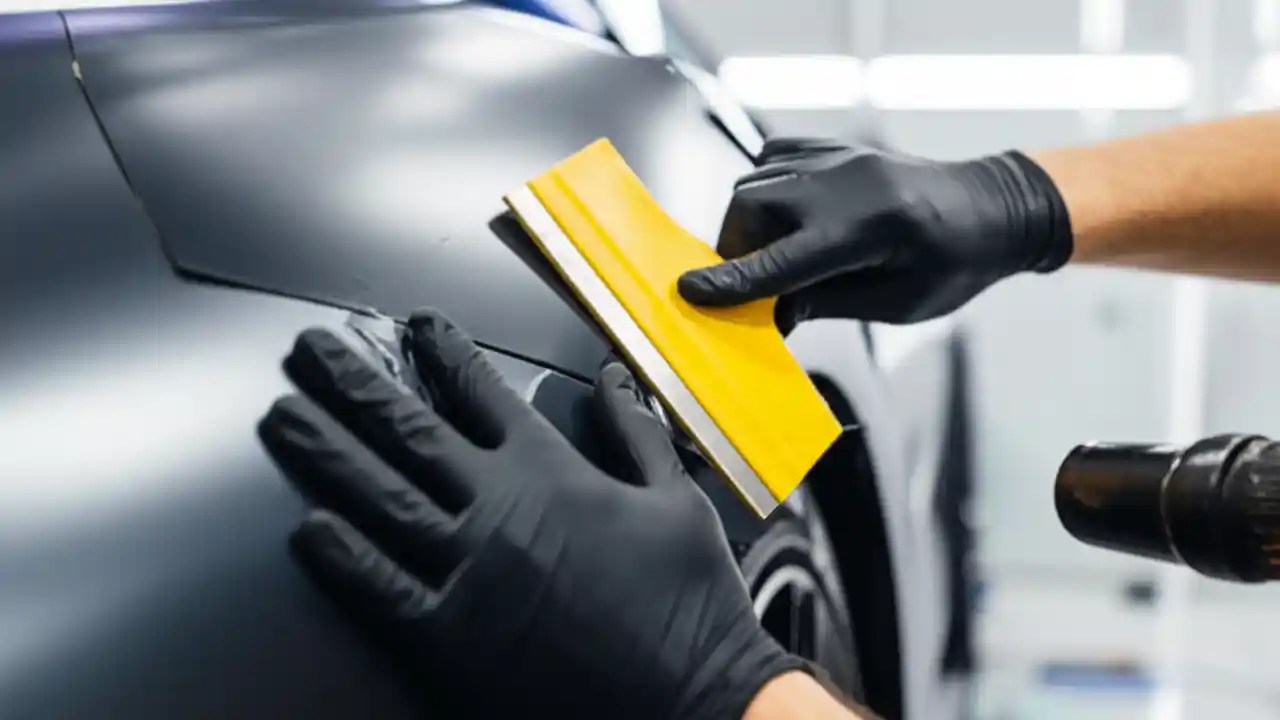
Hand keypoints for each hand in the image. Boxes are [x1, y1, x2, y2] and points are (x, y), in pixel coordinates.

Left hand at [258, 309, 806, 718]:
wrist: (693, 703)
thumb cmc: (690, 605)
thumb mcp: (677, 500)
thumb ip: (635, 433)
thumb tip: (615, 382)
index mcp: (553, 471)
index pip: (482, 391)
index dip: (442, 350)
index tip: (414, 326)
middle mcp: (502, 510)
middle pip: (406, 429)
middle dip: (350, 382)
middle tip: (310, 351)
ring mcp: (471, 572)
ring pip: (378, 497)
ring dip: (323, 451)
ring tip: (282, 418)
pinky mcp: (452, 640)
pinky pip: (381, 589)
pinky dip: (341, 558)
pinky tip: (308, 530)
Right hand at [678, 138, 1071, 325]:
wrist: (992, 208)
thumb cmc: (954, 264)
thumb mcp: (896, 303)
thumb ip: (827, 302)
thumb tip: (770, 312)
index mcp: (869, 229)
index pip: (780, 261)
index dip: (730, 283)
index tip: (688, 292)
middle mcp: (846, 183)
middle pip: (753, 209)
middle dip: (737, 252)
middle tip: (752, 288)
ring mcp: (839, 156)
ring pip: (756, 181)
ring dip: (749, 223)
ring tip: (771, 254)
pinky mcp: (837, 146)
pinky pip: (775, 155)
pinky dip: (764, 185)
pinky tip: (781, 213)